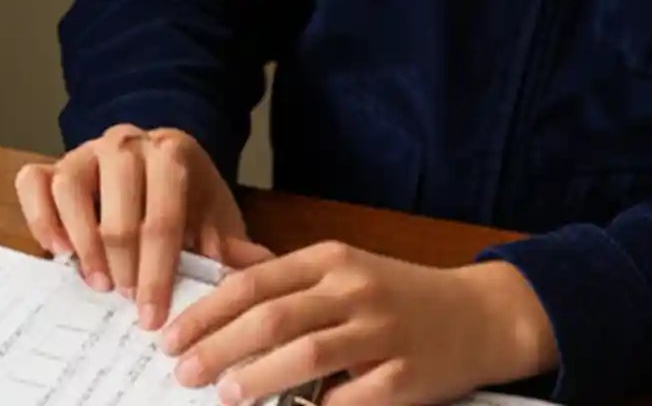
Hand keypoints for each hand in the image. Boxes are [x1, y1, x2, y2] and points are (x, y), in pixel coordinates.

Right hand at [15, 124, 271, 330]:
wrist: (160, 165)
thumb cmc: (190, 201)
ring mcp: (87, 151)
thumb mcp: (217, 220)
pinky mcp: (54, 163)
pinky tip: (56, 251)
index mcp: (173, 153)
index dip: (158, 271)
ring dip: (82, 242)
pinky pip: (33, 183)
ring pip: (70, 187)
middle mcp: (127, 144)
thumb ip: (233, 247)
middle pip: (119, 207)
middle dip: (124, 263)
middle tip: (127, 300)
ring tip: (97, 282)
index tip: (152, 314)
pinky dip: (39, 217)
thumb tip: (254, 273)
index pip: (164, 217)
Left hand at [159, 242, 558, 405]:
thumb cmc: (400, 294)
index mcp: (334, 259)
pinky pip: (349, 399)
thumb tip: (219, 266)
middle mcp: (356, 289)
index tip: (171, 336)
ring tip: (224, 395)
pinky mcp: (404, 376)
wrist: (480, 314)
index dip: (207, 312)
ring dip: (256, 379)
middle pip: (271, 318)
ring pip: (305, 355)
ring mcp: (382, 332)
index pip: (255, 283)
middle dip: (217, 348)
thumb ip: (284, 272)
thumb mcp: (344, 267)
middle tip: (183, 373)